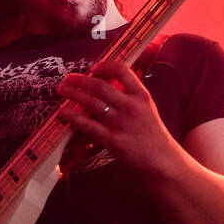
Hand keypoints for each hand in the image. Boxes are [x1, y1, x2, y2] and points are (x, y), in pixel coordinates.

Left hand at [55, 59, 179, 176]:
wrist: (161, 158)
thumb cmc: (152, 132)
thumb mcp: (148, 107)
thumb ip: (131, 94)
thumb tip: (112, 78)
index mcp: (141, 96)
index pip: (121, 71)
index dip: (104, 66)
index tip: (93, 68)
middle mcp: (131, 106)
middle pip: (100, 86)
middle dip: (80, 80)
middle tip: (68, 78)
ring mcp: (120, 123)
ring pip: (90, 103)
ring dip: (73, 94)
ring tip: (62, 90)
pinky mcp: (112, 139)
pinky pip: (86, 124)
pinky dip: (72, 116)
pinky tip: (63, 112)